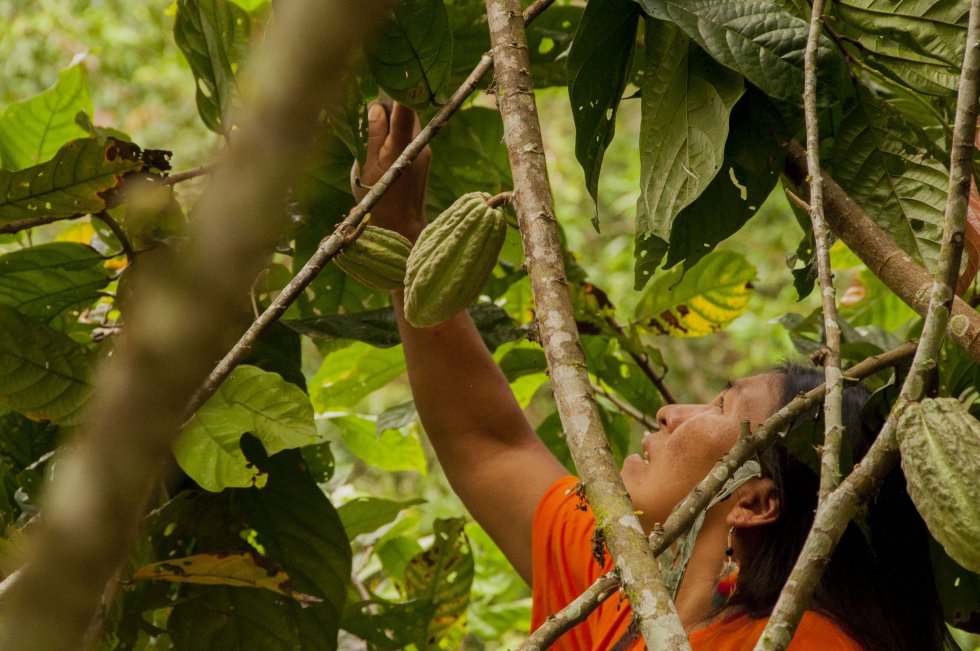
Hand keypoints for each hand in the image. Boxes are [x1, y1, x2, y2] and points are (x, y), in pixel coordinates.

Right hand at [351, 101, 430, 242]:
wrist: (403, 228)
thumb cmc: (380, 200)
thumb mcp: (369, 167)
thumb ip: (373, 135)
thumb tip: (376, 108)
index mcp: (403, 145)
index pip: (405, 106)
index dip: (399, 87)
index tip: (391, 71)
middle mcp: (419, 143)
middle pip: (407, 110)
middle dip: (390, 106)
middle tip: (368, 112)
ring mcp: (425, 150)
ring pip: (408, 123)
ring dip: (393, 122)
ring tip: (373, 132)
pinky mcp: (424, 158)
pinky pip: (409, 136)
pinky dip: (397, 134)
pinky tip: (383, 146)